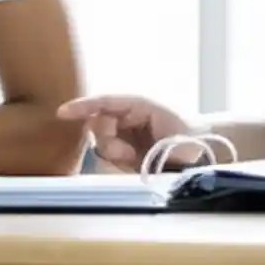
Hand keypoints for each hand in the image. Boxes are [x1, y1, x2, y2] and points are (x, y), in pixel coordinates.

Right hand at [57, 95, 194, 172]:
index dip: (83, 106)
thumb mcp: (173, 141)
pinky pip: (108, 155)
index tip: (62, 113)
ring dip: (112, 153)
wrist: (203, 153)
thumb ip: (147, 147)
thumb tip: (124, 155)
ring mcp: (125, 132)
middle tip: (126, 155)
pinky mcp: (124, 150)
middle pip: (98, 124)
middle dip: (106, 140)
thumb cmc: (191, 141)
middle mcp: (128, 116)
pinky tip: (131, 162)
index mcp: (139, 105)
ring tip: (134, 159)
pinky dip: (114, 161)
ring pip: (101, 141)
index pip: (105, 102)